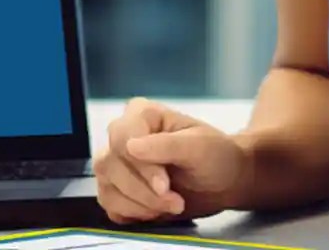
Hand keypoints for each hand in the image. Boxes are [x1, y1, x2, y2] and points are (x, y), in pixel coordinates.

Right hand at [92, 98, 248, 224]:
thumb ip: (167, 145)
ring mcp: (115, 164)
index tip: (165, 186)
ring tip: (171, 206)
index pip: (122, 138)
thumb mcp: (199, 146)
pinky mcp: (115, 190)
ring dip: (140, 205)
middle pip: (110, 164)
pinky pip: (110, 206)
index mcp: (140, 114)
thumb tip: (131, 146)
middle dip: (144, 191)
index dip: (141, 166)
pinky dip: (134, 214)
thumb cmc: (214, 155)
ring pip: (107, 188)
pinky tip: (157, 211)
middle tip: (176, 202)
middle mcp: (121, 136)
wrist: (221, 182)